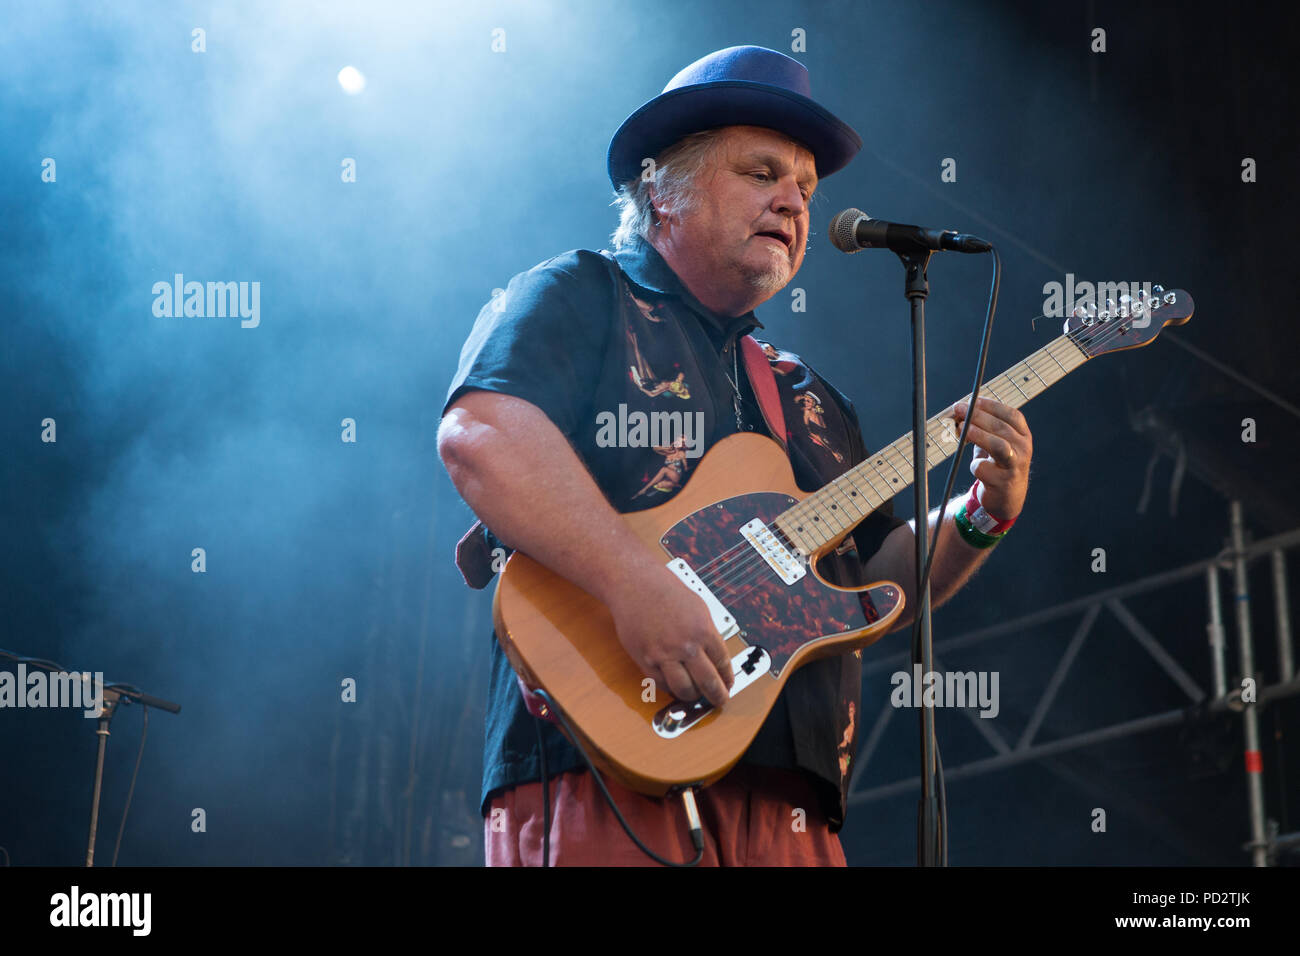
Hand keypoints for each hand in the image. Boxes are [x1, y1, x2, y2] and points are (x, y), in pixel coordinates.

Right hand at [605, 562, 734, 708]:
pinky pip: (661, 684)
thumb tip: (715, 655)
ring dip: (692, 696)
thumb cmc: (664, 590)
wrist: (634, 585)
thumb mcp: (698, 607)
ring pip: (684, 690)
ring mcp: (664, 655)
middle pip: (708, 683)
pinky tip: (675, 685)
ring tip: (695, 695)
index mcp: (703, 630)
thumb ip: (707, 632)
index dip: (727, 678)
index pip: (723, 664)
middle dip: (717, 696)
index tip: (728, 684)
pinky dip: (670, 688)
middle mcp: (686, 645)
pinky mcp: (645, 660)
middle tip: (719, 699)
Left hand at [951, 397, 1031, 520]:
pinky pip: (984, 469)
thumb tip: (958, 411)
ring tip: (961, 428)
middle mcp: (1023, 449)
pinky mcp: (1003, 482)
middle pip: (1000, 428)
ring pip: (998, 446)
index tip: (972, 400)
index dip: (991, 405)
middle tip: (958, 409)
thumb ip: (981, 427)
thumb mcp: (994, 442)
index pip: (1011, 415)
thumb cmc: (997, 463)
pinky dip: (975, 464)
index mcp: (1023, 435)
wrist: (1007, 496)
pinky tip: (976, 466)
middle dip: (977, 416)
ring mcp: (1014, 465)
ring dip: (977, 434)